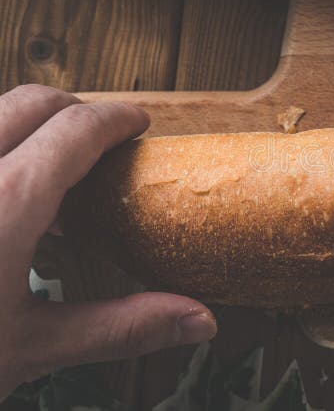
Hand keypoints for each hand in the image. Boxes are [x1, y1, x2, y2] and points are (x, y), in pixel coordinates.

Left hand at [0, 85, 216, 399]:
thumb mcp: (30, 348)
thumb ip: (122, 325)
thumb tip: (200, 321)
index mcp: (3, 203)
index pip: (77, 128)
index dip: (117, 118)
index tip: (137, 124)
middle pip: (30, 99)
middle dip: (75, 108)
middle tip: (100, 139)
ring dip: (25, 122)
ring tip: (47, 166)